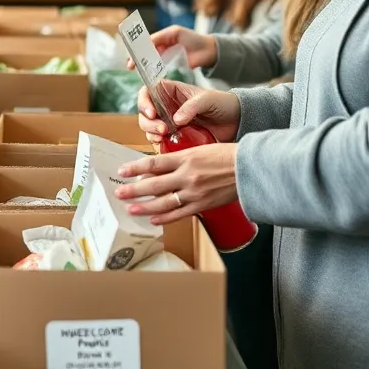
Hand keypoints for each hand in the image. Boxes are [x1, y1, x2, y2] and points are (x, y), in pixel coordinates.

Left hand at [113, 144, 238, 224]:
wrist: (249, 168)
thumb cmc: (226, 155)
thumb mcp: (200, 149)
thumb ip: (179, 159)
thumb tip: (157, 168)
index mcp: (186, 158)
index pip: (154, 163)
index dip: (135, 168)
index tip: (122, 171)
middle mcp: (187, 175)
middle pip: (154, 184)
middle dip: (134, 190)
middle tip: (119, 193)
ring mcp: (194, 192)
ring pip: (163, 202)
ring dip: (145, 206)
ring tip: (130, 208)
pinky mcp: (202, 205)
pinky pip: (180, 213)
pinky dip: (165, 217)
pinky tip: (153, 219)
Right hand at [126, 25, 216, 69]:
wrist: (209, 51)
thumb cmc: (194, 39)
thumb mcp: (176, 33)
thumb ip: (161, 38)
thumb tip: (146, 44)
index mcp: (164, 35)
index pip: (146, 40)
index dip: (138, 46)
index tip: (132, 52)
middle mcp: (163, 45)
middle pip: (146, 51)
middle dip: (137, 57)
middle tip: (130, 65)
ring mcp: (167, 55)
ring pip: (150, 59)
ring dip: (143, 64)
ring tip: (135, 69)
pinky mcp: (171, 64)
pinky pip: (158, 66)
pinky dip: (152, 69)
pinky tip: (147, 73)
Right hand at [138, 79, 240, 144]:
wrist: (236, 122)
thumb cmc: (222, 104)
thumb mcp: (207, 100)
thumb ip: (191, 107)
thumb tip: (175, 120)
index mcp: (172, 92)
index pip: (148, 91)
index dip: (144, 101)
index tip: (152, 113)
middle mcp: (167, 106)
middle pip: (145, 112)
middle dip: (148, 122)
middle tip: (162, 130)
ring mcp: (169, 123)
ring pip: (149, 127)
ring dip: (151, 133)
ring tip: (163, 137)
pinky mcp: (174, 137)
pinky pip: (159, 141)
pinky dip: (158, 144)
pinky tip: (164, 144)